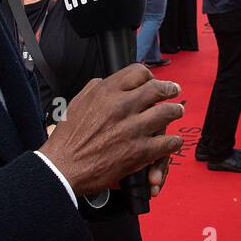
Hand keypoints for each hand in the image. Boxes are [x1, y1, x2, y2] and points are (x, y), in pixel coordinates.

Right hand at [39, 64, 182, 196]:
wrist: (63, 167)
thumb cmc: (67, 138)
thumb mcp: (77, 103)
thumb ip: (95, 89)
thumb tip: (108, 81)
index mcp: (105, 92)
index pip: (138, 72)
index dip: (149, 76)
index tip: (152, 81)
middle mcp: (121, 107)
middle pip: (158, 89)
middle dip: (169, 89)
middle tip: (174, 91)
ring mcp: (132, 129)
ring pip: (167, 112)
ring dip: (175, 111)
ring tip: (177, 111)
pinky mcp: (139, 152)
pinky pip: (167, 142)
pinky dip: (173, 141)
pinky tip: (172, 141)